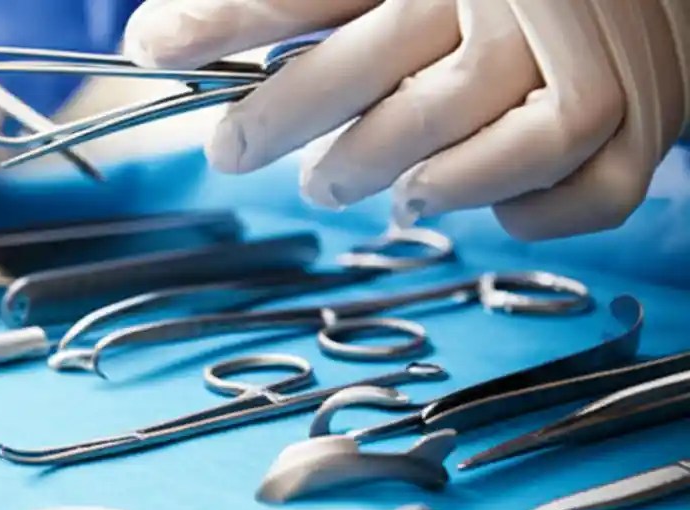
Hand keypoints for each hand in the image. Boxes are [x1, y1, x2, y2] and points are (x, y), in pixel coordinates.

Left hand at [124, 0, 689, 239]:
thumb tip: (168, 38)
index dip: (221, 18)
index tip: (152, 47)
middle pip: (373, 61)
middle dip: (281, 114)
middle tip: (230, 149)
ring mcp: (578, 58)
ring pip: (453, 126)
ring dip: (376, 166)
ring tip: (328, 184)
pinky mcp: (637, 119)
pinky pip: (576, 185)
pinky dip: (513, 210)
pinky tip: (446, 203)